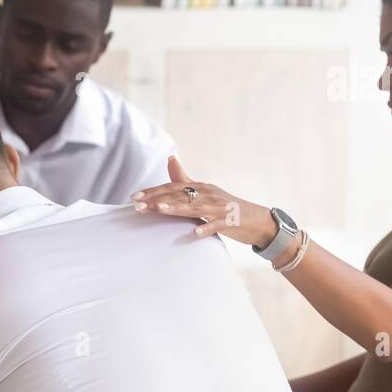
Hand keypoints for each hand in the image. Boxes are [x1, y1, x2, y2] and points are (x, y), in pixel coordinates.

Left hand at [130, 156, 276, 246]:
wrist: (257, 220)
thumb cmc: (225, 207)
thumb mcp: (205, 192)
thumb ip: (184, 179)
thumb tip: (170, 158)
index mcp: (201, 188)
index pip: (172, 187)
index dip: (153, 192)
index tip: (134, 197)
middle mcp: (208, 194)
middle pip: (180, 195)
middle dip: (157, 199)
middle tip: (137, 206)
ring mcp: (219, 208)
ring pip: (195, 207)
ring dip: (176, 208)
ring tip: (159, 210)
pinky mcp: (230, 222)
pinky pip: (217, 225)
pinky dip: (207, 228)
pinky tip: (195, 233)